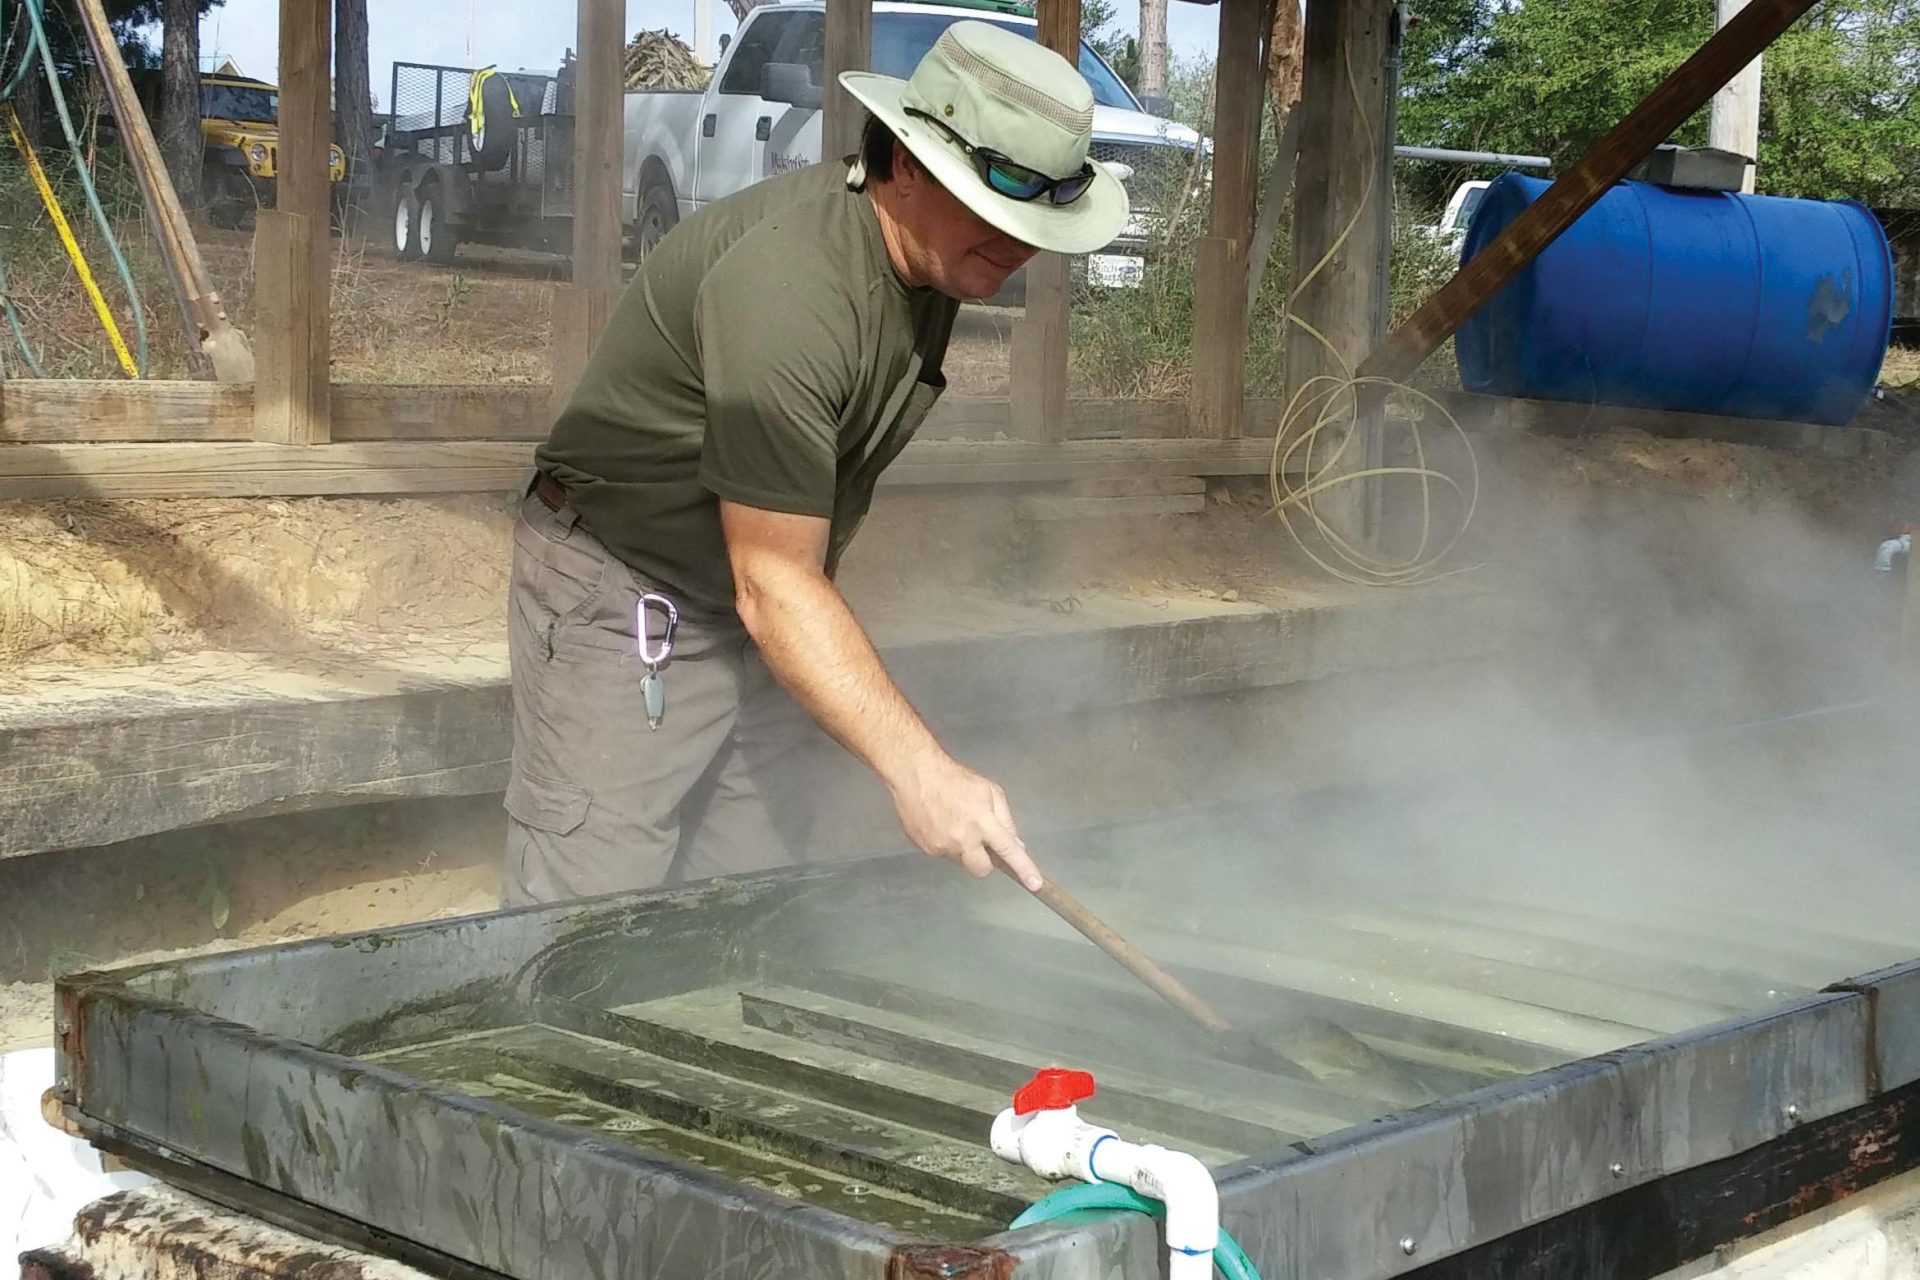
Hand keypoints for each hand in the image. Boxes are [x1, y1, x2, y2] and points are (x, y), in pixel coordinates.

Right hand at [888, 754, 1044, 890]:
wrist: (916, 774)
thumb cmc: (957, 779)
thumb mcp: (990, 791)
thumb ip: (1005, 819)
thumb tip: (1016, 844)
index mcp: (982, 821)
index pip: (1008, 849)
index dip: (1024, 868)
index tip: (1035, 884)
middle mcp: (962, 839)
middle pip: (981, 869)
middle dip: (984, 861)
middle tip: (980, 842)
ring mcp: (941, 846)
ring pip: (961, 860)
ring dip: (963, 849)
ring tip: (954, 824)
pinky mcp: (925, 849)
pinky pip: (943, 854)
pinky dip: (946, 844)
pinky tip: (940, 824)